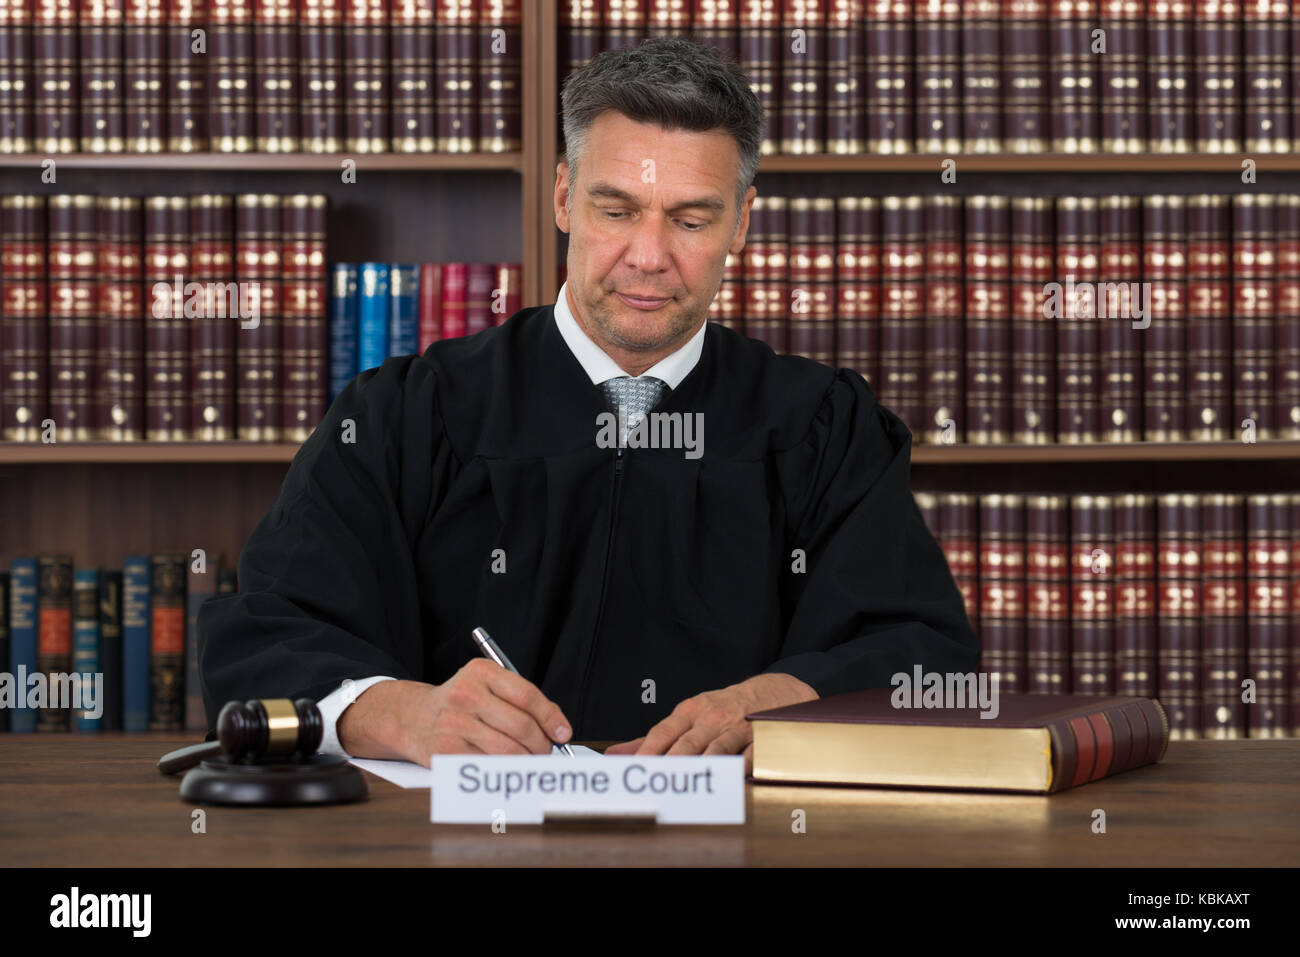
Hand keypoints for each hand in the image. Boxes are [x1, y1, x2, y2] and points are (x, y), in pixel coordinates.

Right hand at [337, 660, 573, 766]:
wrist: (414, 717)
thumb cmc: (462, 703)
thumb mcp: (487, 686)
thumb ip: (521, 700)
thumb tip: (558, 729)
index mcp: (481, 672)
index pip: (527, 696)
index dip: (551, 718)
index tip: (563, 733)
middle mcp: (466, 694)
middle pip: (521, 725)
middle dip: (542, 744)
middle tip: (546, 751)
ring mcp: (454, 723)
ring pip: (508, 750)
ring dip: (527, 760)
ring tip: (529, 759)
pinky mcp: (446, 750)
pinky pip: (488, 765)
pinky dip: (505, 770)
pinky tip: (507, 766)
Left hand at [604, 673, 817, 774]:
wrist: (774, 691)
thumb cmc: (726, 707)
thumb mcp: (690, 714)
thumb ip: (654, 738)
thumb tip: (616, 754)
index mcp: (691, 711)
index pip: (663, 732)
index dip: (648, 751)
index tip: (634, 769)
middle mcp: (712, 718)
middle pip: (687, 745)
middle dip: (670, 764)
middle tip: (655, 783)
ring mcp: (737, 728)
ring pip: (716, 751)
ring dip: (700, 768)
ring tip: (686, 786)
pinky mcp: (761, 740)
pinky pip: (749, 757)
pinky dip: (739, 769)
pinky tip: (728, 781)